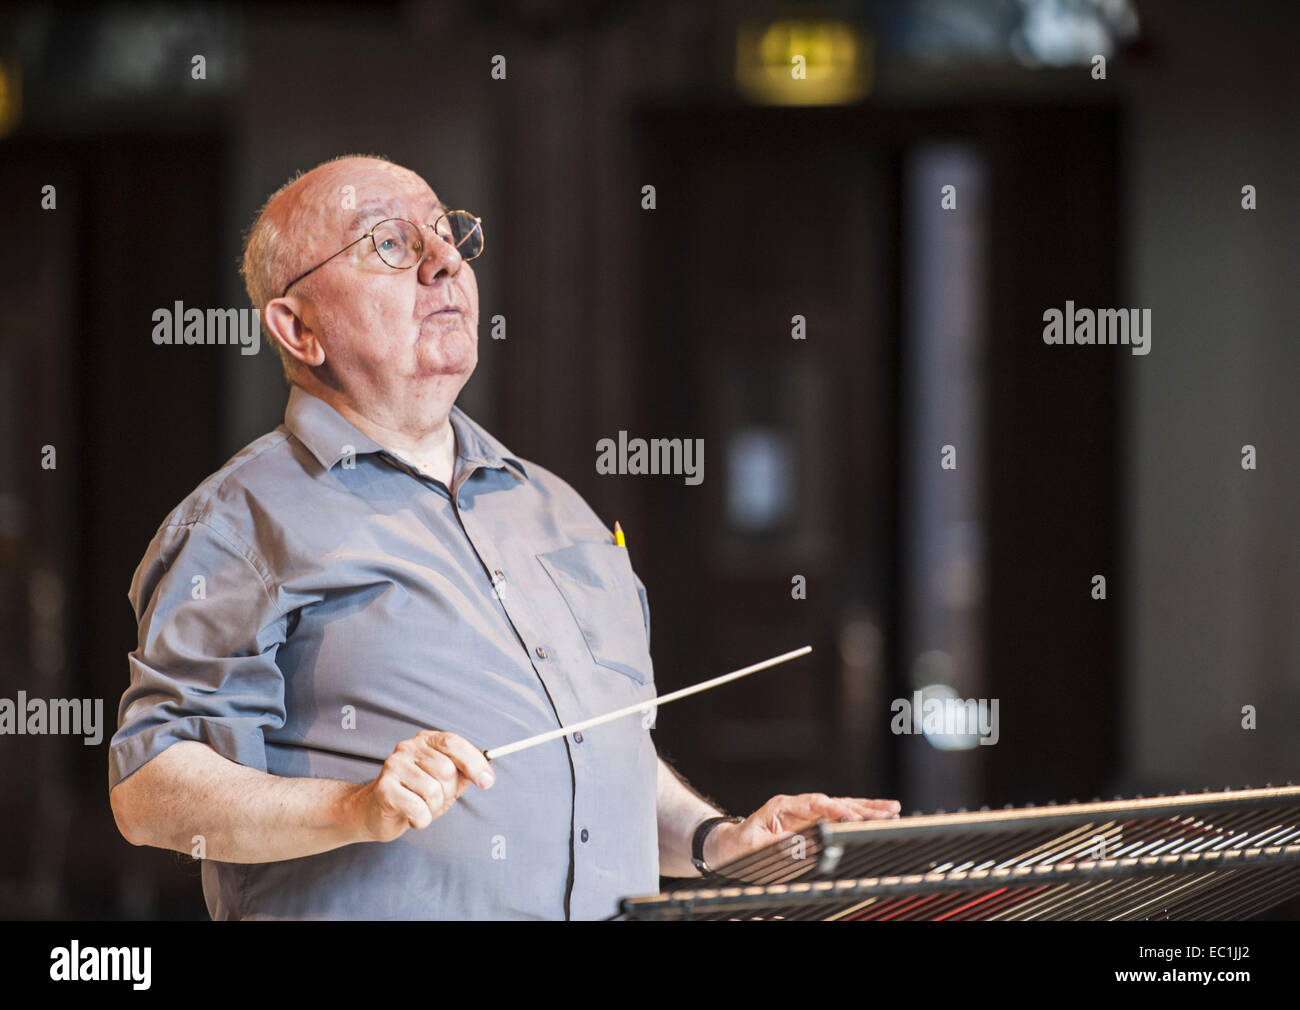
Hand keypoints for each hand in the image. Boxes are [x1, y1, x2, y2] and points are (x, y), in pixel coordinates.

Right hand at [349, 730, 494, 842]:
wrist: (375, 812)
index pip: (453, 743)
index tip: (487, 782)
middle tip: (436, 801)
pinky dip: (422, 820)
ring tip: (421, 807)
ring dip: (433, 808)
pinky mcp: (384, 789)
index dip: (474, 762)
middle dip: (448, 793)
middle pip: (446, 771)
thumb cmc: (415, 795)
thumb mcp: (445, 783)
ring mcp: (393, 766)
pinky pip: (418, 808)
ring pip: (433, 791)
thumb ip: (464, 773)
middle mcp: (408, 748)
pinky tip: (412, 817)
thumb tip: (488, 767)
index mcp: (426, 741)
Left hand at [705, 793, 899, 869]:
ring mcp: (805, 815)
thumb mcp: (754, 847)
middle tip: (889, 810)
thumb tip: (804, 844)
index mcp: (784, 806)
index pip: (816, 804)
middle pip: (835, 803)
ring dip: (866, 810)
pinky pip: (837, 819)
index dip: (837, 810)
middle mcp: (798, 807)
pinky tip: (874, 817)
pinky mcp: (810, 825)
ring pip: (840, 808)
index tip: (855, 817)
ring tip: (892, 809)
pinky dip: (856, 818)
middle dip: (862, 807)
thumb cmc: (738, 846)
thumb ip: (779, 846)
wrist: (728, 846)